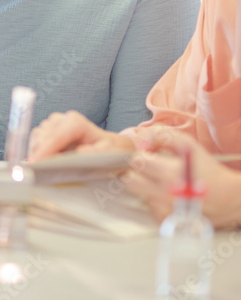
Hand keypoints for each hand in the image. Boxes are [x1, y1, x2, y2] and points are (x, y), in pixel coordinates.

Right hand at [28, 110, 133, 161]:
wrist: (109, 147)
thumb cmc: (109, 152)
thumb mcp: (109, 155)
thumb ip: (97, 154)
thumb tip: (81, 152)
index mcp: (76, 123)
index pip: (55, 137)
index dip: (44, 151)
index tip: (35, 165)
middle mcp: (62, 118)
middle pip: (43, 138)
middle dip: (39, 155)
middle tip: (39, 173)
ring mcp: (53, 122)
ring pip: (36, 138)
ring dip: (37, 153)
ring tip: (46, 168)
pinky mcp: (47, 128)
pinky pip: (35, 139)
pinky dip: (37, 151)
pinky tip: (46, 161)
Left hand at [121, 128, 240, 227]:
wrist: (228, 198)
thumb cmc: (208, 170)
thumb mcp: (189, 145)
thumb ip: (162, 136)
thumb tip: (141, 140)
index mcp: (170, 172)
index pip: (136, 160)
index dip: (140, 154)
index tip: (147, 154)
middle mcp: (165, 194)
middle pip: (128, 180)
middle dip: (134, 171)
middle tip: (146, 168)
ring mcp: (164, 209)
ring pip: (136, 193)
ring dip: (143, 185)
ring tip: (158, 181)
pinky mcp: (166, 220)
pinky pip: (148, 206)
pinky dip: (152, 199)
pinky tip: (165, 194)